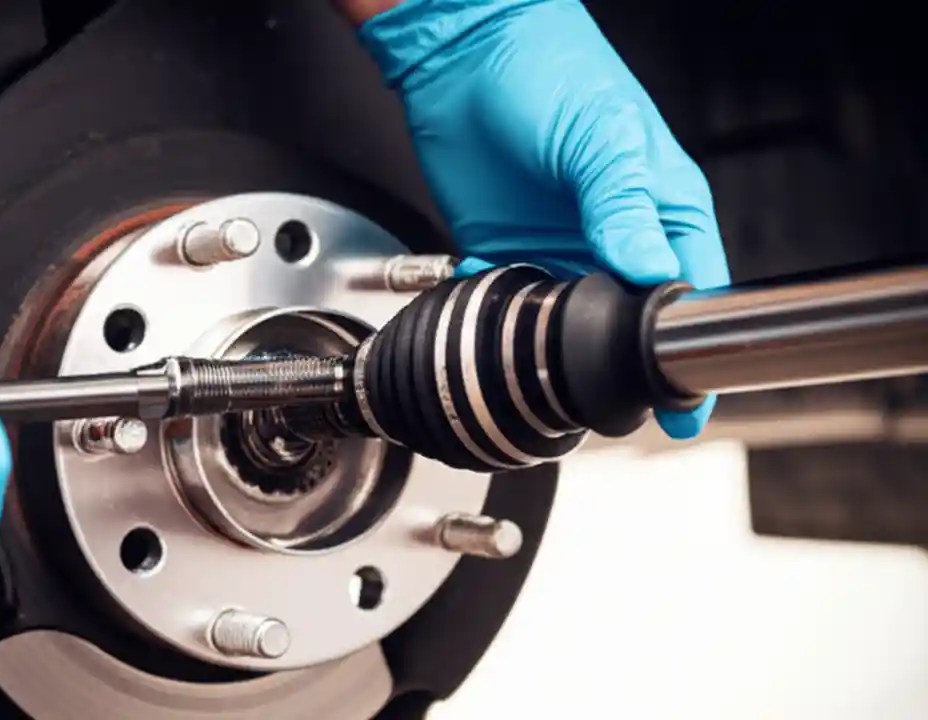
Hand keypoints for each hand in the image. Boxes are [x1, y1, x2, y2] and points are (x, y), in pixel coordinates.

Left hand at [356, 0, 730, 438]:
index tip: (682, 405)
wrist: (464, 54)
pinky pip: (508, 304)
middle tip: (606, 403)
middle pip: (629, 323)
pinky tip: (489, 319)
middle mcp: (614, 236)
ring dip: (554, 351)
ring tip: (543, 368)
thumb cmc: (552, 71)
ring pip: (567, 326)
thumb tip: (646, 272)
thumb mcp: (602, 135)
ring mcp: (559, 247)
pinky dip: (498, 319)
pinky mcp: (504, 250)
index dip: (687, 353)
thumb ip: (623, 206)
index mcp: (662, 208)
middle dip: (619, 367)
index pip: (690, 293)